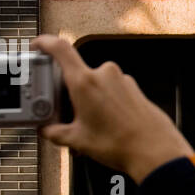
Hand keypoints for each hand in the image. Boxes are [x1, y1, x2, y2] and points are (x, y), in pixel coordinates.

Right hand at [34, 35, 192, 182]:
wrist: (156, 152)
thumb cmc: (121, 144)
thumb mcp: (78, 141)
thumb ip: (56, 132)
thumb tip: (47, 130)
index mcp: (85, 81)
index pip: (59, 49)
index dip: (44, 43)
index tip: (38, 46)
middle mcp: (105, 75)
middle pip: (77, 76)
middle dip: (69, 97)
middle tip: (66, 118)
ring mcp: (122, 81)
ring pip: (96, 87)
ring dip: (88, 105)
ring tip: (89, 131)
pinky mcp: (135, 89)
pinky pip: (112, 93)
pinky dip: (104, 107)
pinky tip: (106, 128)